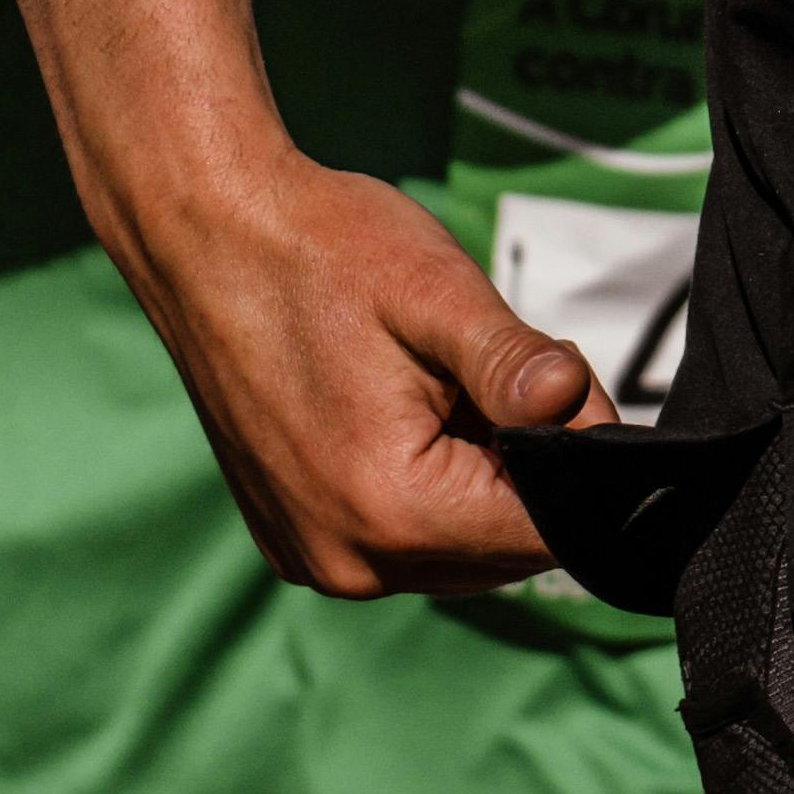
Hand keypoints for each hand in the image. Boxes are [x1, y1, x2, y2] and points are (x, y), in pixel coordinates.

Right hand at [133, 143, 610, 595]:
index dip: (575, 455)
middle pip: (504, 548)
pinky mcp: (295, 543)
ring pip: (456, 549)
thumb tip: (590, 419)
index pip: (547, 532)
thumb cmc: (317, 248)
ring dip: (470, 480)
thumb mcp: (437, 293)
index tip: (548, 383)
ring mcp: (313, 559)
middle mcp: (348, 561)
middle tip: (478, 371)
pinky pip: (399, 541)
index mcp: (390, 510)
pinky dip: (419, 489)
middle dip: (519, 467)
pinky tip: (388, 414)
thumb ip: (516, 367)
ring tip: (428, 388)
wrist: (203, 232)